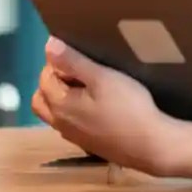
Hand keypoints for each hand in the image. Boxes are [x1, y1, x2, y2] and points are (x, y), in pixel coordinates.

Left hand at [32, 36, 177, 174]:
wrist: (150, 145)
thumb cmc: (128, 107)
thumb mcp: (103, 78)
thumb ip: (74, 62)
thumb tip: (48, 45)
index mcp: (59, 105)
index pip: (44, 78)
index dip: (57, 63)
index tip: (79, 58)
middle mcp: (60, 124)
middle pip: (41, 100)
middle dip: (51, 83)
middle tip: (76, 73)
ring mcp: (74, 137)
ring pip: (55, 114)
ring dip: (62, 99)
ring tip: (88, 88)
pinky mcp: (88, 145)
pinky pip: (70, 125)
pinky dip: (74, 113)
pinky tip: (98, 108)